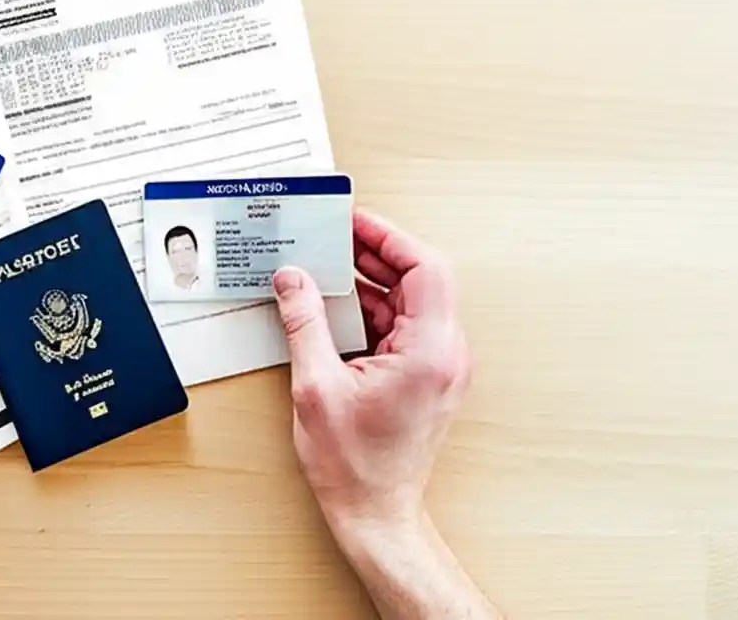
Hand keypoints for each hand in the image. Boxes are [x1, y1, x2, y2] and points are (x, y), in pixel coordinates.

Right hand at [273, 210, 470, 532]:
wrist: (376, 515)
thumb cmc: (354, 467)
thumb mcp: (316, 386)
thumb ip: (304, 324)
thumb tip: (292, 279)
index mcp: (430, 352)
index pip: (424, 268)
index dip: (388, 237)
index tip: (353, 221)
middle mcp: (445, 355)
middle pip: (419, 279)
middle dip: (373, 254)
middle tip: (331, 237)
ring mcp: (438, 366)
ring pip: (409, 302)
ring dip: (369, 284)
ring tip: (324, 269)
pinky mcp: (425, 377)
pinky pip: (402, 327)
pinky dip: (370, 311)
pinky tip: (333, 307)